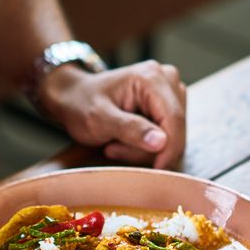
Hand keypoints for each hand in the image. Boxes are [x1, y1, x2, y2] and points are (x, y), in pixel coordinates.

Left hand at [39, 60, 186, 168]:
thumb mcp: (99, 120)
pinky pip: (167, 135)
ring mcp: (169, 91)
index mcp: (151, 78)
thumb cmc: (81, 105)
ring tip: (116, 142)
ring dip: (144, 149)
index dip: (169, 149)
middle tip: (114, 149)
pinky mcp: (168, 104)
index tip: (156, 172)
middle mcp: (166, 79)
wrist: (74, 97)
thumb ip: (130, 129)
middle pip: (175, 129)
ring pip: (172, 135)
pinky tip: (125, 140)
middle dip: (147, 149)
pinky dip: (146, 145)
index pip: (174, 119)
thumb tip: (162, 142)